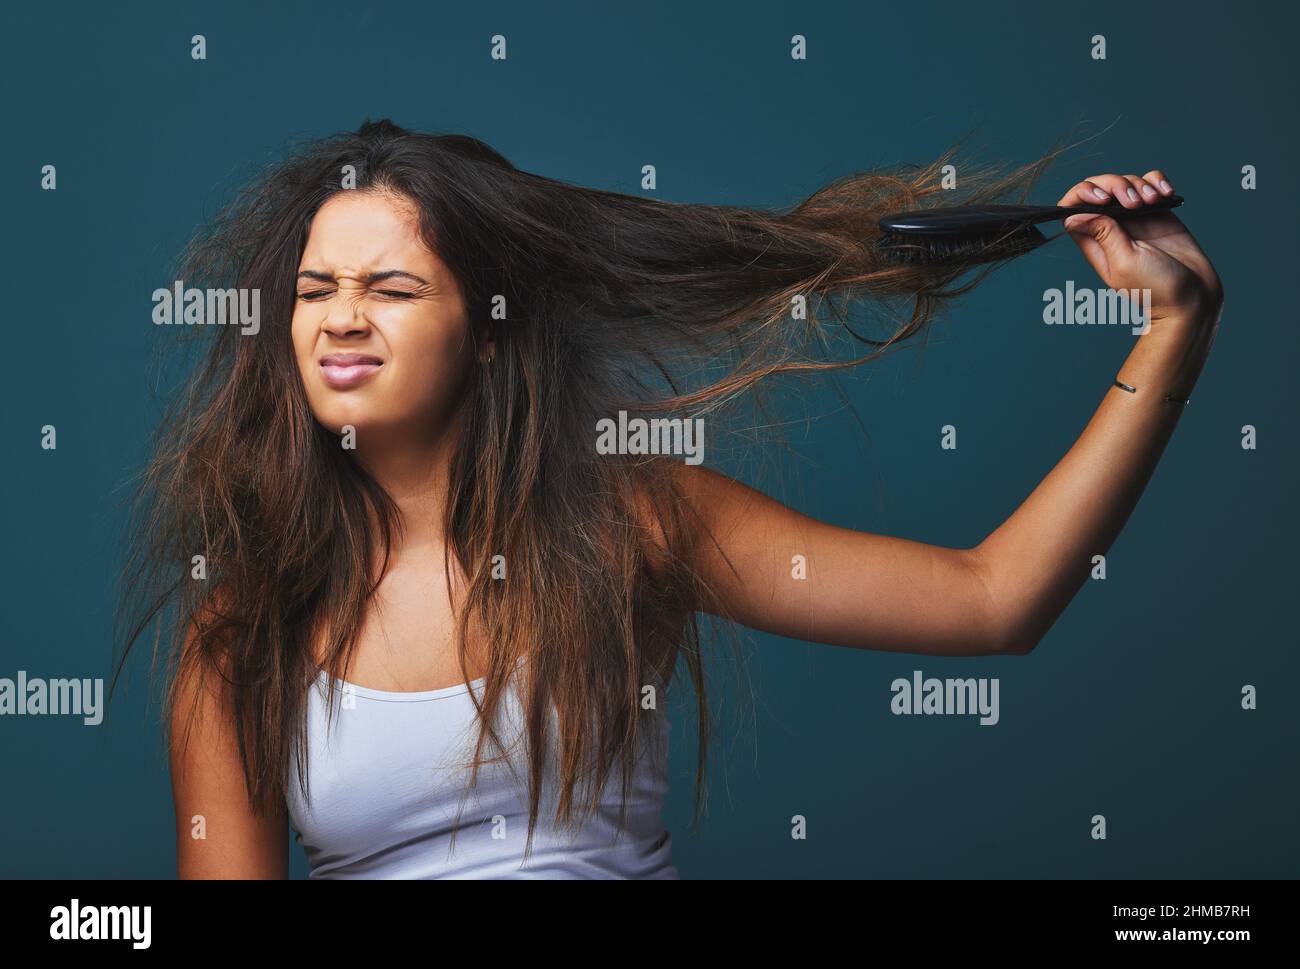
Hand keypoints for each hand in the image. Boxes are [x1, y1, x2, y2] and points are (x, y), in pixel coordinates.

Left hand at [1058, 171, 1223, 326]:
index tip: (1103, 198)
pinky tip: (1166, 193)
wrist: (1192, 294)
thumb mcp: (1125, 262)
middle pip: (1099, 188)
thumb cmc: (1156, 287)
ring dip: (1139, 185)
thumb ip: (1104, 235)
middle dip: (1114, 184)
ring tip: (1154, 202)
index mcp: (1095, 241)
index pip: (1072, 208)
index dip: (1082, 195)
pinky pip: (1151, 183)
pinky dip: (1157, 181)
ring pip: (1126, 182)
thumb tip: (1073, 216)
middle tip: (1134, 202)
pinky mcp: (1158, 210)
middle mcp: (1111, 227)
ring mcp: (1134, 217)